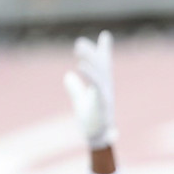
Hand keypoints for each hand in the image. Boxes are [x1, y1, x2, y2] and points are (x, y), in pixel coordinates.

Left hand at [62, 30, 116, 149]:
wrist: (97, 138)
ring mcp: (105, 95)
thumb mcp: (80, 100)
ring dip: (90, 58)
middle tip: (80, 41)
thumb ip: (75, 88)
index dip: (103, 51)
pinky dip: (90, 74)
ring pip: (99, 72)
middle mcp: (106, 88)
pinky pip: (97, 85)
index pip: (103, 65)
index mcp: (102, 87)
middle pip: (101, 65)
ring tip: (79, 47)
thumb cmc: (91, 121)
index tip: (105, 35)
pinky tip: (80, 65)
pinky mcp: (102, 103)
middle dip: (93, 52)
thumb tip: (68, 76)